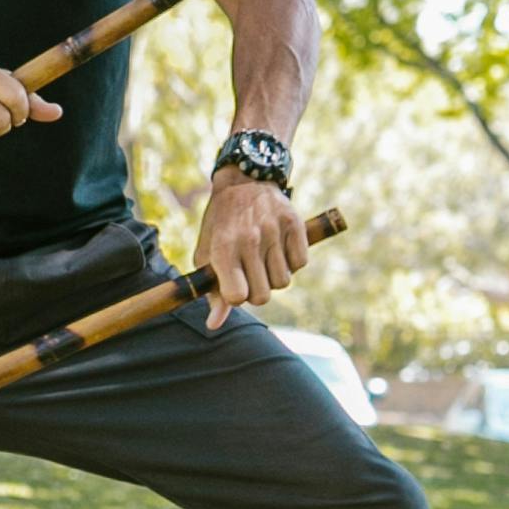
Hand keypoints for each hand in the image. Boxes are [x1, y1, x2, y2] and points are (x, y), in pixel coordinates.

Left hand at [199, 173, 307, 327]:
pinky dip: (292, 261)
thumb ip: (213, 292)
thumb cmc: (221, 226)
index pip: (237, 297)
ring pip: (284, 282)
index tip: (236, 285)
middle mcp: (249, 239)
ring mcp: (273, 230)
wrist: (243, 183)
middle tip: (252, 273)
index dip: (238, 296)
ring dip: (275, 276)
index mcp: (224, 248)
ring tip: (264, 257)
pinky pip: (300, 264)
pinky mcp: (294, 223)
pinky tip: (279, 248)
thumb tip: (214, 325)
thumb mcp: (208, 255)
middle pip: (263, 296)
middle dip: (258, 291)